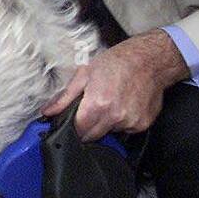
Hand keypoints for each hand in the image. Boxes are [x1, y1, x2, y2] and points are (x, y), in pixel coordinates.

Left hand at [43, 30, 190, 139]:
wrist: (150, 60)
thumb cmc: (118, 62)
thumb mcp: (85, 74)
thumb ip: (65, 98)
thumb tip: (48, 112)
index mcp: (98, 104)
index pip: (78, 131)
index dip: (74, 127)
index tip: (75, 120)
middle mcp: (115, 116)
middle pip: (92, 137)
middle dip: (88, 127)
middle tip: (93, 108)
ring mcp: (130, 122)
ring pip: (109, 133)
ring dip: (106, 123)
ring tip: (111, 102)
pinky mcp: (142, 124)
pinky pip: (125, 130)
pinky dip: (122, 121)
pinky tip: (124, 104)